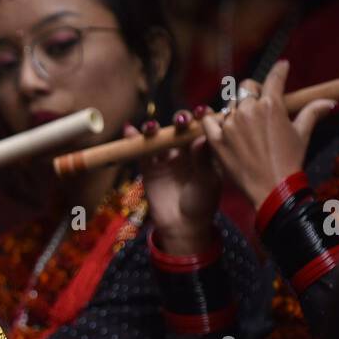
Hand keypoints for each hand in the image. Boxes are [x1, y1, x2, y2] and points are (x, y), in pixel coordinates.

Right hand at [137, 109, 221, 254]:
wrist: (183, 226)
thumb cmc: (202, 204)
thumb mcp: (208, 182)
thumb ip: (203, 160)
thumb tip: (200, 137)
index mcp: (203, 150)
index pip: (202, 127)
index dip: (201, 117)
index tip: (201, 112)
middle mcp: (184, 150)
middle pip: (179, 127)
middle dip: (180, 120)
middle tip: (181, 122)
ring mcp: (166, 157)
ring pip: (159, 136)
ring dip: (154, 127)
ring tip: (152, 128)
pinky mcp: (149, 167)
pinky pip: (140, 150)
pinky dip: (133, 139)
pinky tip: (130, 131)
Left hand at [199, 60, 335, 208]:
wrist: (272, 189)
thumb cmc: (290, 161)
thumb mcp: (303, 134)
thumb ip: (313, 112)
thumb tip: (332, 102)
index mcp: (271, 105)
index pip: (274, 78)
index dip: (279, 70)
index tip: (282, 66)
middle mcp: (248, 111)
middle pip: (246, 88)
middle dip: (254, 91)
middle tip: (259, 102)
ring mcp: (230, 125)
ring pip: (229, 104)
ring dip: (236, 107)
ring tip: (243, 120)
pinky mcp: (216, 140)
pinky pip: (208, 121)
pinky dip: (213, 120)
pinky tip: (221, 125)